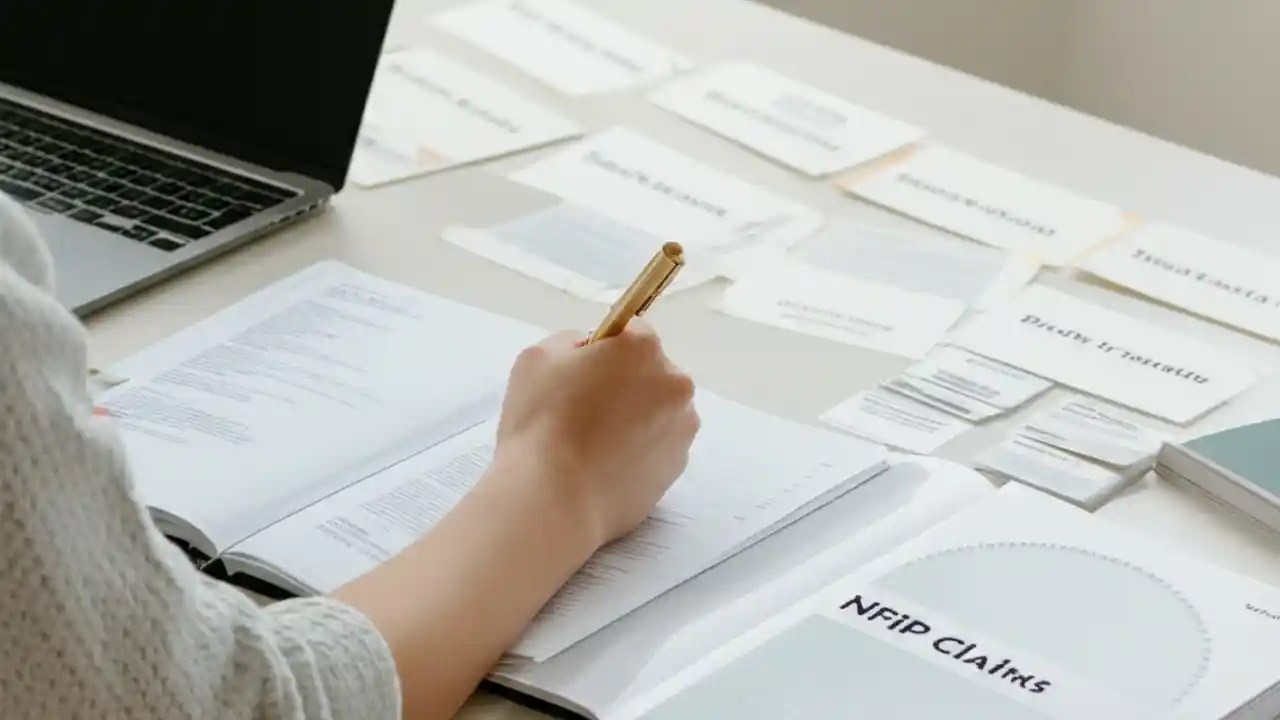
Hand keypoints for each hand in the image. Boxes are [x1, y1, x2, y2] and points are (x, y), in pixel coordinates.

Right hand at [491, 320, 699, 545]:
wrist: (554, 498)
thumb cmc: (542, 421)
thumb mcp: (539, 357)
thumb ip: (574, 341)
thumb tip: (593, 352)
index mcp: (644, 349)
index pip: (633, 331)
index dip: (605, 349)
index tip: (583, 372)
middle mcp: (675, 384)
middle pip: (651, 372)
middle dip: (625, 383)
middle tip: (584, 410)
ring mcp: (681, 430)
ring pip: (658, 411)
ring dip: (636, 418)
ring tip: (594, 444)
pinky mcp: (677, 469)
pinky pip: (658, 448)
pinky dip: (639, 451)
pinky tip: (605, 466)